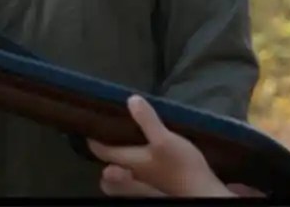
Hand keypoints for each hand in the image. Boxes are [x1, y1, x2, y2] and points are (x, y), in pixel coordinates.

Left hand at [88, 95, 234, 197]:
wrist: (198, 189)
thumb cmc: (178, 165)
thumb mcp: (163, 138)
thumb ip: (147, 120)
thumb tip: (131, 100)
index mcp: (128, 160)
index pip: (101, 150)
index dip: (93, 138)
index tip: (91, 124)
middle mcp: (131, 171)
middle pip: (110, 161)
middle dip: (107, 147)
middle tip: (108, 129)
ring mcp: (143, 178)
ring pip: (123, 166)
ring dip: (121, 154)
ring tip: (126, 137)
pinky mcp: (156, 179)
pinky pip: (137, 168)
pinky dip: (135, 159)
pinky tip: (146, 149)